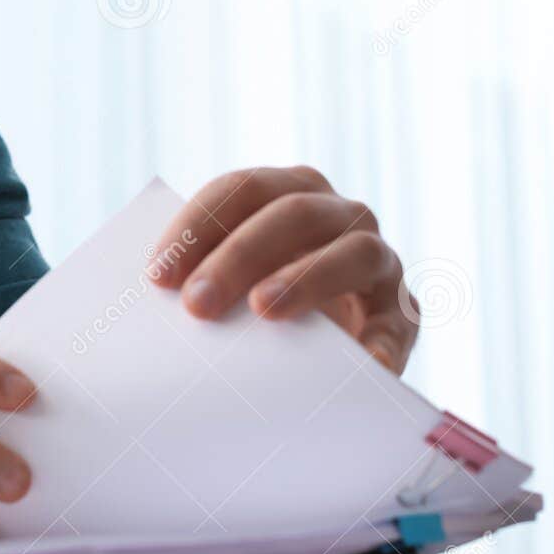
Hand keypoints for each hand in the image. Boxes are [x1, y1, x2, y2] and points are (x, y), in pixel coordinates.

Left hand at [147, 167, 418, 373]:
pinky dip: (379, 344)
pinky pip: (396, 326)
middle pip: (292, 213)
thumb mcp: (235, 281)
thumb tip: (150, 296)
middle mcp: (340, 215)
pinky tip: (360, 365)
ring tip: (263, 310)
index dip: (198, 225)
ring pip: (352, 251)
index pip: (242, 189)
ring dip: (305, 277)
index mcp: (291, 192)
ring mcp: (378, 262)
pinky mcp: (402, 315)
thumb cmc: (261, 308)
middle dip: (239, 254)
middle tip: (198, 305)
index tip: (158, 276)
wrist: (329, 355)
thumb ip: (205, 275)